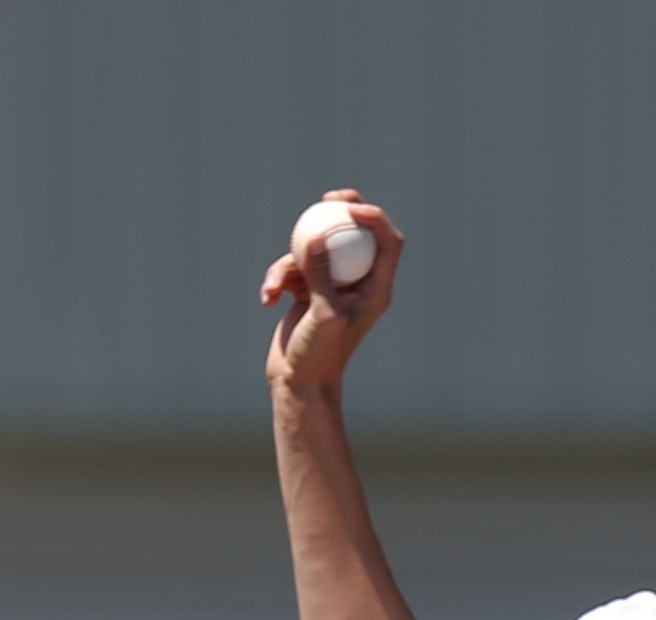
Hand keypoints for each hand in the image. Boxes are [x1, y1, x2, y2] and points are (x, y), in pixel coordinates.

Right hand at [260, 192, 405, 400]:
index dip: (376, 218)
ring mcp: (332, 286)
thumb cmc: (319, 355)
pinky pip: (293, 268)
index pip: (388, 243)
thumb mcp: (322, 314)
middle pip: (357, 234)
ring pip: (315, 251)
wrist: (299, 383)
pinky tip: (267, 299)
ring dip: (289, 264)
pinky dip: (277, 280)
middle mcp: (358, 284)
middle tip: (327, 200)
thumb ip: (321, 274)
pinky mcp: (308, 291)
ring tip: (275, 288)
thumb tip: (318, 235)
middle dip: (343, 212)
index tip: (350, 208)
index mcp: (376, 290)